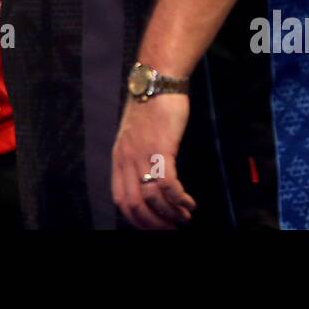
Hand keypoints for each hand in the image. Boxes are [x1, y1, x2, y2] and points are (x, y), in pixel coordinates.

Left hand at [111, 94, 195, 228]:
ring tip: (184, 217)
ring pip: (153, 199)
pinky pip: (168, 185)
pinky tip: (189, 202)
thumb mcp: (134, 134)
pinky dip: (179, 200)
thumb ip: (135, 156)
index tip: (153, 224)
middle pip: (135, 205)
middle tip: (171, 227)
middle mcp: (127, 159)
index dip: (136, 218)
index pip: (120, 199)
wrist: (156, 81)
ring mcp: (143, 154)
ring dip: (170, 214)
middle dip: (153, 223)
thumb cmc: (150, 106)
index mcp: (119, 157)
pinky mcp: (161, 149)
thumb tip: (147, 178)